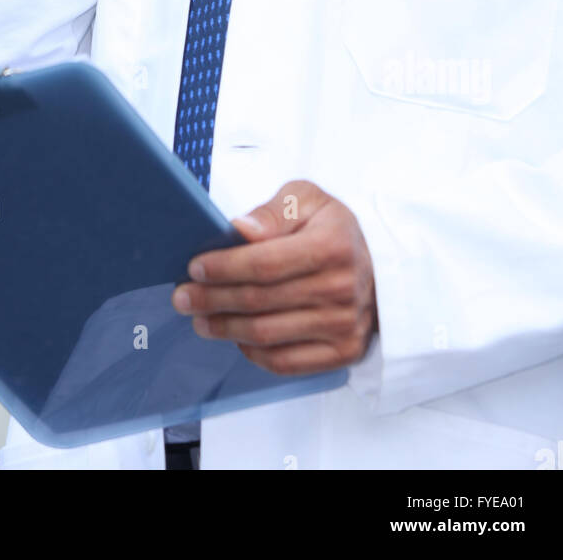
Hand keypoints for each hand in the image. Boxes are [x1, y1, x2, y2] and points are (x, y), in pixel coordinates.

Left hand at [171, 180, 377, 374]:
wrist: (379, 265)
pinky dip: (253, 353)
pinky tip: (235, 337)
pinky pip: (286, 362)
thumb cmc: (333, 229)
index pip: (264, 263)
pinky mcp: (343, 352)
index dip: (224, 268)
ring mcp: (343, 326)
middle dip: (212, 299)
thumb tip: (241, 228)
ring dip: (225, 328)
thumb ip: (274, 211)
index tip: (194, 267)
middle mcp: (341, 289)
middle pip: (260, 301)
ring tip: (200, 319)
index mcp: (332, 246)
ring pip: (267, 334)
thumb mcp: (308, 199)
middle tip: (183, 297)